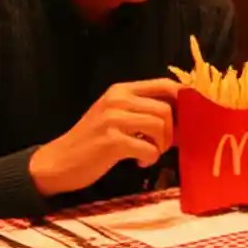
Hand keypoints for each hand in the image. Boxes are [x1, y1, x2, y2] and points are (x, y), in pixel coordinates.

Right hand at [29, 79, 178, 196]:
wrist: (58, 162)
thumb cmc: (91, 142)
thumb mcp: (114, 116)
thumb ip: (140, 109)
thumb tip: (180, 114)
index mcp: (120, 90)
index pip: (164, 84)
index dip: (184, 99)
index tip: (188, 117)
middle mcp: (117, 100)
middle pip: (166, 109)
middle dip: (172, 131)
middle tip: (162, 145)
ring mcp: (113, 119)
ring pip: (160, 126)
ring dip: (161, 145)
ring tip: (150, 154)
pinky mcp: (112, 141)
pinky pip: (148, 148)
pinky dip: (150, 159)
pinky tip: (139, 163)